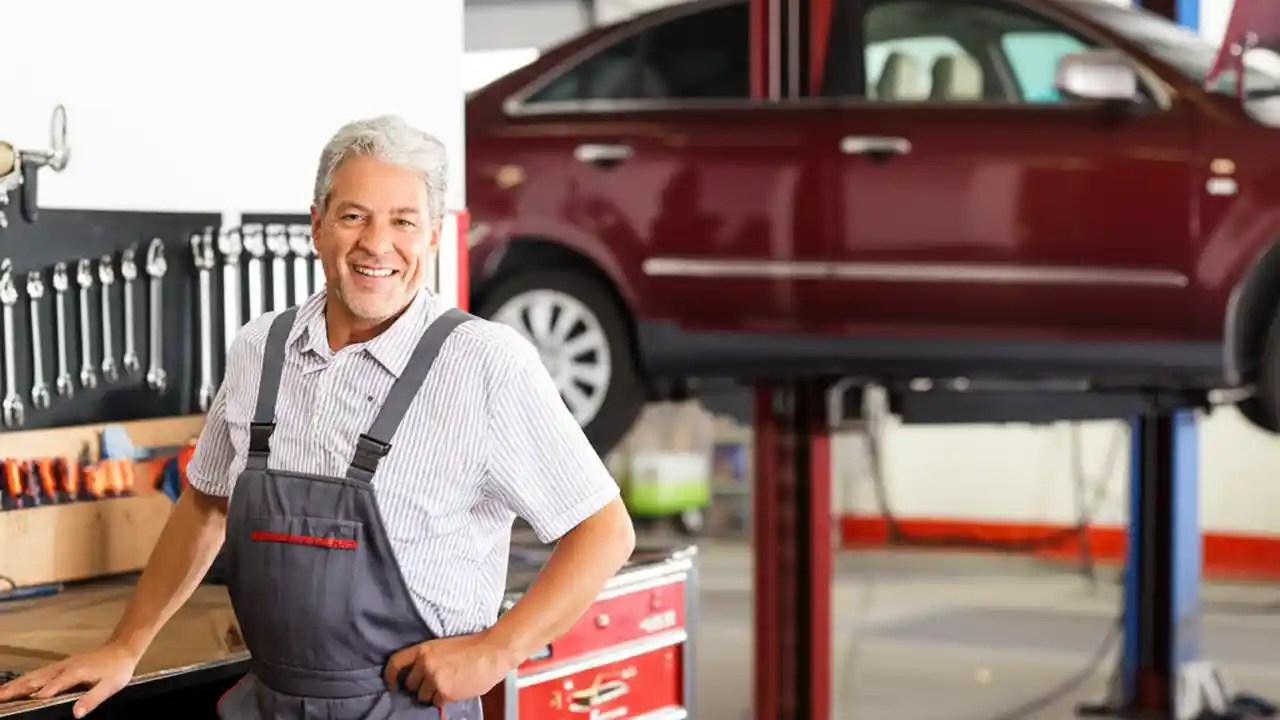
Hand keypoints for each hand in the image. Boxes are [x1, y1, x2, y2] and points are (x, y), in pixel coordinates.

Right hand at [0, 643, 139, 716]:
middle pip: (35, 680)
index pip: (52, 687)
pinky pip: (37, 674)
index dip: (38, 696)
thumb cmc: (116, 670)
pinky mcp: (59, 667)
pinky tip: (13, 687)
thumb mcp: (110, 686)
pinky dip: (22, 680)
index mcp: (73, 673)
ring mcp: (59, 666)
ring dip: (14, 685)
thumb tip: (76, 715)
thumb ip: (92, 699)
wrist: (121, 650)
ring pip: (32, 676)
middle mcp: (62, 668)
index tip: (21, 706)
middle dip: (15, 689)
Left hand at [383, 632, 511, 706]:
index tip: (391, 684)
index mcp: (424, 649)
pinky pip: (437, 702)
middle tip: (434, 683)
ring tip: (449, 684)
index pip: (396, 663)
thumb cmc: (474, 647)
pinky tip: (456, 689)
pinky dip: (445, 699)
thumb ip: (429, 657)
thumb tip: (419, 673)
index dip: (389, 676)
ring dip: (433, 694)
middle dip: (420, 687)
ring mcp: (434, 678)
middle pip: (409, 684)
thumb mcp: (444, 645)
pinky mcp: (444, 691)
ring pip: (422, 697)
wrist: (492, 652)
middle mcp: (425, 663)